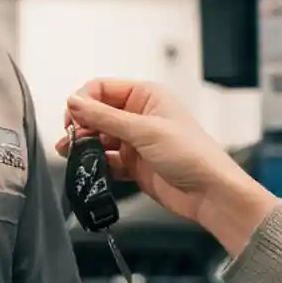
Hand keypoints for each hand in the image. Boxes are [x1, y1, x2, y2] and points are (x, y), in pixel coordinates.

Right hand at [56, 79, 275, 252]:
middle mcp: (139, 115)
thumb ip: (104, 117)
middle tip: (71, 139)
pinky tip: (86, 168)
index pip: (101, 88)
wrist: (210, 194)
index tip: (72, 118)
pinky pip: (105, 160)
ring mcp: (135, 140)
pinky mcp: (132, 164)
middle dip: (80, 125)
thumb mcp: (144, 130)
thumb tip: (74, 101)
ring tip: (71, 154)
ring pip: (98, 137)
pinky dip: (93, 163)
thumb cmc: (192, 155)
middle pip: (96, 113)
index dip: (83, 101)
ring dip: (83, 145)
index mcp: (146, 95)